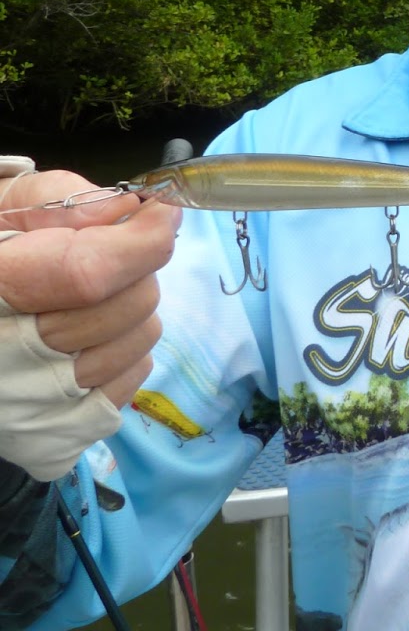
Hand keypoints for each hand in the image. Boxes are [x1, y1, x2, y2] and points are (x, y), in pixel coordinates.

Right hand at [0, 170, 177, 480]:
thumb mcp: (5, 208)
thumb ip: (63, 202)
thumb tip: (129, 210)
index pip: (89, 274)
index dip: (143, 241)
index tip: (162, 212)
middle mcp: (8, 360)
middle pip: (129, 308)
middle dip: (136, 270)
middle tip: (107, 257)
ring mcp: (31, 407)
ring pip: (141, 343)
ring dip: (132, 312)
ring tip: (90, 300)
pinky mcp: (52, 436)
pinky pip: (129, 384)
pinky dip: (123, 354)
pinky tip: (88, 338)